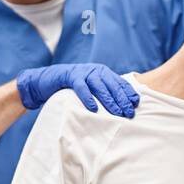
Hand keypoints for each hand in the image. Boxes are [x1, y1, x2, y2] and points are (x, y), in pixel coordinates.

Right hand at [16, 63, 138, 116]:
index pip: (119, 82)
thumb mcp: (89, 88)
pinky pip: (82, 88)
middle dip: (122, 100)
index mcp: (103, 72)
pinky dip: (88, 98)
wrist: (47, 80)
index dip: (128, 93)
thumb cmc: (71, 88)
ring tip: (117, 113)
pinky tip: (94, 108)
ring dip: (109, 101)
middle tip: (129, 113)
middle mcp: (95, 70)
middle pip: (112, 85)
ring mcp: (83, 72)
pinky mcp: (70, 76)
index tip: (136, 104)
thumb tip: (120, 107)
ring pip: (100, 87)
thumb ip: (103, 92)